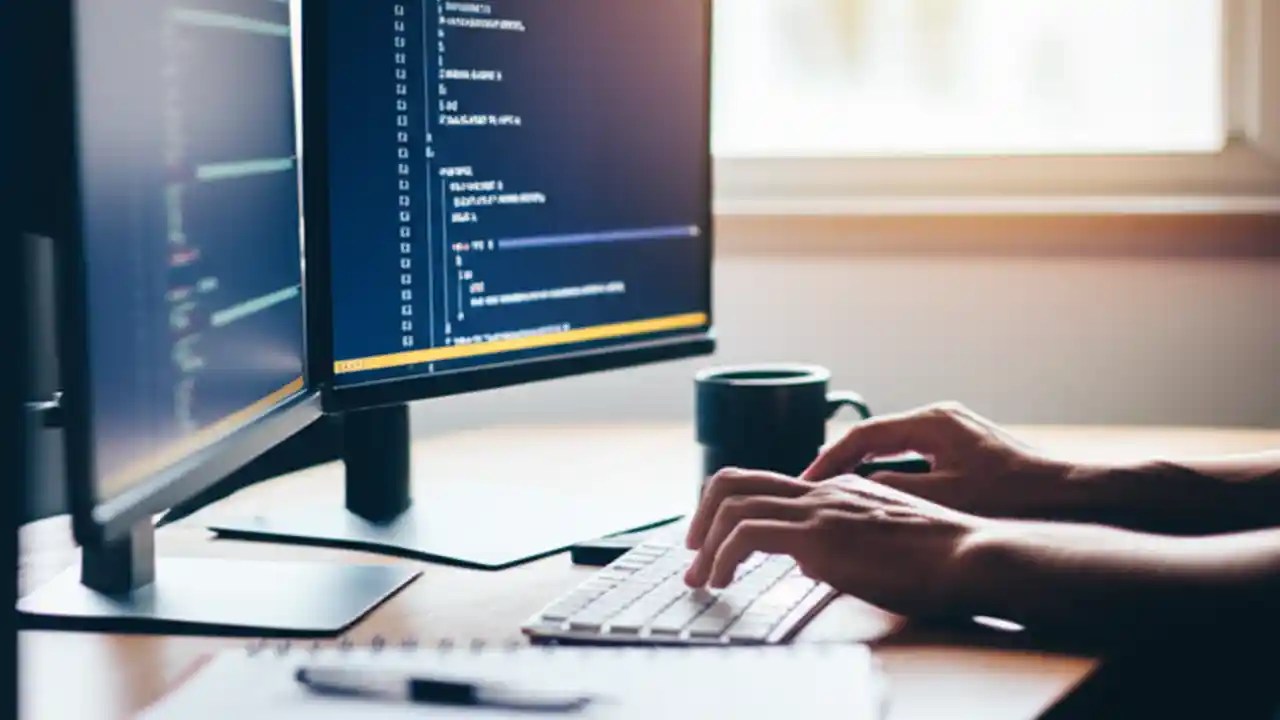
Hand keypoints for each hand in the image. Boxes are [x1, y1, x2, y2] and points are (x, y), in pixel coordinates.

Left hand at [684, 469, 990, 617]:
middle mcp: (820, 490)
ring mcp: (817, 508)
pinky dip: (722, 557)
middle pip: (734, 480)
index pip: (763, 482)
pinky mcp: (817, 534)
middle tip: (693, 552)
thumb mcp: (879, 540)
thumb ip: (840, 540)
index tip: (716, 540)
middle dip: (701, 516)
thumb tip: (808, 559)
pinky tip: (723, 581)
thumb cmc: (938, 558)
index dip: (728, 507)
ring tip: (702, 578)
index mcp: (835, 488)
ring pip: (731, 504)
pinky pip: (745, 534)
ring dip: (705, 545)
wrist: (969, 555)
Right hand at [803, 402, 1073, 518]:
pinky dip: (889, 467)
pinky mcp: (965, 444)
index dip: (828, 460)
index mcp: (931, 422)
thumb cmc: (1014, 498)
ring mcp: (954, 428)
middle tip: (811, 485)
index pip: (862, 435)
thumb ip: (894, 490)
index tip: (805, 482)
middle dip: (841, 460)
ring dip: (865, 464)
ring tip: (837, 488)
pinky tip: (880, 489)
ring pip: (893, 443)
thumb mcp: (945, 498)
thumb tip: (854, 489)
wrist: (1071, 495)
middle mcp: (939, 416)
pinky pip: (913, 451)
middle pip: (875, 435)